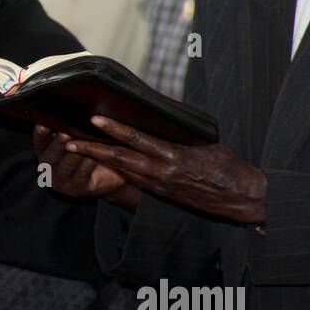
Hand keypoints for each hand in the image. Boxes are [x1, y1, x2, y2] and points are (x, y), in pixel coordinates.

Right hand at [34, 124, 140, 208]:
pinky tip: (95, 153)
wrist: (110, 175)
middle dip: (58, 143)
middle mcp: (49, 169)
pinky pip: (82, 173)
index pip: (39, 142)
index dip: (40, 134)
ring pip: (66, 164)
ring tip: (83, 140)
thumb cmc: (91, 152)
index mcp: (45, 153)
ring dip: (75, 151)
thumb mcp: (77, 138)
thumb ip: (68, 129)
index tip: (43, 124)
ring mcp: (61, 182)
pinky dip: (88, 162)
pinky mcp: (77, 189)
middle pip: (50, 155)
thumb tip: (68, 110)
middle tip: (65, 133)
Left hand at [64, 116, 266, 224]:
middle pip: (119, 160)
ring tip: (76, 150)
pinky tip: (102, 162)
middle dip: (92, 150)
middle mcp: (162, 173)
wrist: (240, 198)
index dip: (114, 131)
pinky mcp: (161, 194)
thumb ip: (180, 131)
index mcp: (174, 156)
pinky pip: (133, 180)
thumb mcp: (206, 141)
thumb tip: (165, 111)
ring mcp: (159, 186)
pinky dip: (116, 170)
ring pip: (121, 171)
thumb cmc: (228, 165)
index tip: (94, 121)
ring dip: (98, 161)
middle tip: (68, 141)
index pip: (137, 141)